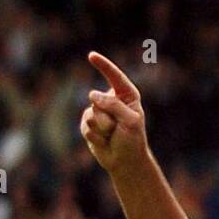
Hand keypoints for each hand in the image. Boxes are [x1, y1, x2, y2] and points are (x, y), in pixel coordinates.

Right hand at [80, 52, 147, 173]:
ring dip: (103, 129)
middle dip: (108, 118)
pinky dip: (96, 137)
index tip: (92, 56)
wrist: (125, 162)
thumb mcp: (130, 121)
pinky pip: (86, 126)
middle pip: (99, 101)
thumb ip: (113, 105)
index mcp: (126, 95)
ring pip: (92, 114)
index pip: (115, 77)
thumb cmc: (132, 141)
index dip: (103, 65)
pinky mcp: (88, 124)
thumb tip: (92, 95)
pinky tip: (104, 142)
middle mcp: (111, 100)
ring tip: (112, 136)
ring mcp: (98, 111)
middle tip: (118, 130)